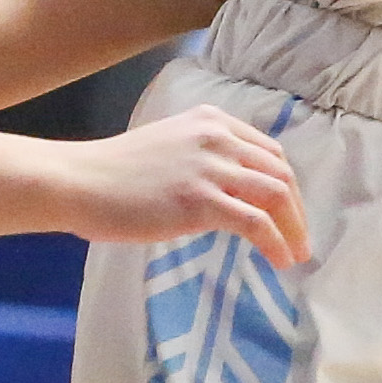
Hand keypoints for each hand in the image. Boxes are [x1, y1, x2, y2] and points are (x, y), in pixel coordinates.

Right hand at [62, 105, 311, 265]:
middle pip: (280, 172)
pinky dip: (276, 243)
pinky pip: (256, 223)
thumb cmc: (114, 171)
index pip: (269, 151)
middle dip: (297, 209)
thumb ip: (203, 156)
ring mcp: (210, 167)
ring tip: (296, 255)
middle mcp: (217, 136)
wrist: (80, 181)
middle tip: (301, 239)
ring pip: (276, 194)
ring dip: (294, 228)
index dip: (286, 185)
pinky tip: (279, 261)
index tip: (289, 213)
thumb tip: (231, 189)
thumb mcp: (169, 146)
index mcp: (211, 120)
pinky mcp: (201, 200)